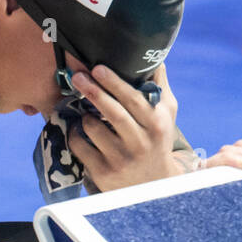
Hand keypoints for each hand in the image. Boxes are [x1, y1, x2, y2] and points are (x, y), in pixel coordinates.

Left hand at [65, 63, 180, 191]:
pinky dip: (75, 134)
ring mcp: (121, 160)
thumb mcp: (166, 115)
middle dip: (94, 92)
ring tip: (83, 109)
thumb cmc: (157, 140)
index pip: (134, 100)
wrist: (153, 185)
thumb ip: (159, 86)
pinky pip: (80, 146)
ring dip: (84, 115)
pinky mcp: (103, 173)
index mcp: (156, 125)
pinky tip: (79, 130)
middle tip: (78, 76)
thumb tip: (154, 56)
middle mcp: (140, 143)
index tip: (98, 68)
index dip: (114, 83)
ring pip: (93, 128)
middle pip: (113, 113)